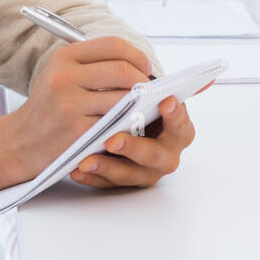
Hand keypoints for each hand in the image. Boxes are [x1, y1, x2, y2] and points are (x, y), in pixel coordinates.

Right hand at [6, 36, 153, 178]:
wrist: (19, 142)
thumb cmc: (48, 108)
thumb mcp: (60, 74)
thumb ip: (93, 64)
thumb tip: (138, 64)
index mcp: (64, 57)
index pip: (112, 45)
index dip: (136, 55)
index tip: (146, 67)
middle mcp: (64, 77)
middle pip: (122, 70)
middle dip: (143, 80)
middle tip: (150, 91)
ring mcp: (70, 104)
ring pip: (123, 98)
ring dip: (140, 105)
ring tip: (143, 108)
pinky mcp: (77, 131)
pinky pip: (116, 123)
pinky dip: (128, 124)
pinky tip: (130, 126)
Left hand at [69, 89, 200, 188]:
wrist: (115, 130)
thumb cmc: (136, 107)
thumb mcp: (148, 95)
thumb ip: (154, 85)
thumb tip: (182, 74)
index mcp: (177, 132)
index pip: (182, 126)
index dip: (175, 115)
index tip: (164, 101)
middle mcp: (164, 154)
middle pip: (155, 156)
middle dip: (135, 147)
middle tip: (114, 139)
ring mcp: (142, 171)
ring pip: (128, 175)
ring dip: (107, 167)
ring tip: (87, 160)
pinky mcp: (120, 182)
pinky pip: (106, 185)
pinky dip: (91, 177)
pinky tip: (77, 169)